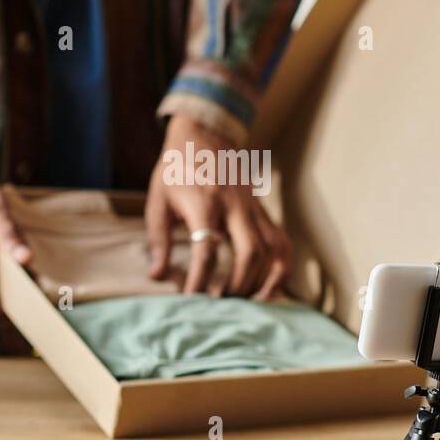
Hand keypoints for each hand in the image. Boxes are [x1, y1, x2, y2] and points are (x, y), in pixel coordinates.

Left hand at [145, 115, 291, 298]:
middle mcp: (234, 206)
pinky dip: (281, 268)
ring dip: (261, 281)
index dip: (200, 277)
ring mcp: (254, 208)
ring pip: (271, 250)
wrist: (205, 135)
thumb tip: (157, 276)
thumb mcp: (158, 200)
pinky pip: (282, 242)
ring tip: (245, 302)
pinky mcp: (263, 211)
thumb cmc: (176, 170)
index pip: (207, 247)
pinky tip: (269, 288)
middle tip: (220, 303)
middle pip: (249, 252)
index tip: (191, 299)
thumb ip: (158, 239)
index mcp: (204, 202)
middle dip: (238, 284)